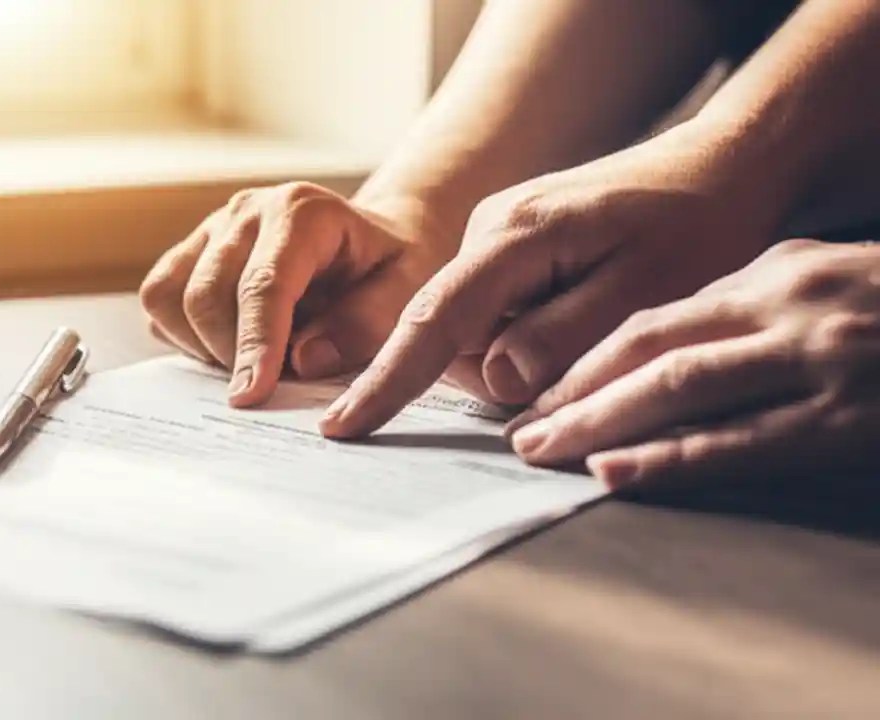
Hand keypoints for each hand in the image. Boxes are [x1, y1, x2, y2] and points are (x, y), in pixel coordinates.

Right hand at [139, 183, 447, 406]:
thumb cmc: (391, 267)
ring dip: (202, 346)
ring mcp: (211, 229)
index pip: (263, 285)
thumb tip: (304, 360)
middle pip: (206, 295)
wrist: (372, 241)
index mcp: (302, 212)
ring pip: (169, 298)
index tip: (251, 395)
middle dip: (230, 355)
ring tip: (253, 360)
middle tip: (269, 387)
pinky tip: (232, 345)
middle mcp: (247, 211)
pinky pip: (160, 303)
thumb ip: (366, 324)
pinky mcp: (189, 252)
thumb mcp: (407, 290)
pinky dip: (186, 337)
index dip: (255, 345)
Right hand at [319, 123, 781, 437]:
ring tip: (603, 321)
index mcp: (513, 236)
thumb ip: (563, 339)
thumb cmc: (697, 226)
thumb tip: (497, 383)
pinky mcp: (510, 253)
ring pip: (478, 333)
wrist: (720, 166)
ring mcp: (494, 239)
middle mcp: (487, 231)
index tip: (342, 428)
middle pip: (456, 338)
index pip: (436, 321)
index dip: (389, 381)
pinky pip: (498, 317)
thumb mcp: (646, 292)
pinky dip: (533, 338)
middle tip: (596, 356)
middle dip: (506, 374)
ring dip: (526, 357)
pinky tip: (587, 316)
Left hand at [508, 239, 879, 487]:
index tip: (538, 393)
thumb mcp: (827, 284)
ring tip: (542, 451)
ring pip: (681, 388)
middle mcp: (787, 306)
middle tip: (517, 429)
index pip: (652, 317)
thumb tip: (668, 352)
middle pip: (650, 347)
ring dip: (600, 421)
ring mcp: (819, 360)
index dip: (586, 359)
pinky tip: (617, 470)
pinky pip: (742, 442)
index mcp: (776, 274)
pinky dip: (672, 458)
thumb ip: (754, 310)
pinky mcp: (848, 418)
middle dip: (574, 391)